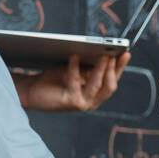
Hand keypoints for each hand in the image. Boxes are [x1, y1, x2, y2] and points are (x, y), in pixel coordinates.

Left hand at [15, 51, 129, 111]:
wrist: (33, 90)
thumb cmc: (53, 79)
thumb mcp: (76, 70)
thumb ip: (89, 66)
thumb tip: (104, 54)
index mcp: (96, 93)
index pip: (113, 79)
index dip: (120, 67)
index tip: (125, 54)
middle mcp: (92, 101)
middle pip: (110, 86)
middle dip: (113, 69)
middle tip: (113, 54)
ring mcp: (83, 103)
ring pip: (97, 85)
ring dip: (100, 69)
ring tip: (102, 55)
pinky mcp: (72, 103)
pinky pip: (76, 83)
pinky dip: (75, 68)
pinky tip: (74, 57)